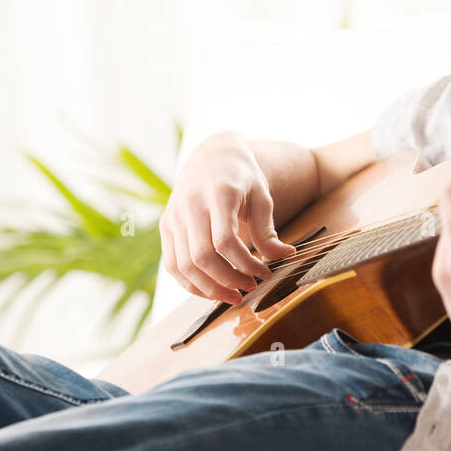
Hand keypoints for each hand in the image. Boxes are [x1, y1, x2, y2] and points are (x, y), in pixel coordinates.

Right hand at [159, 131, 296, 304]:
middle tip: (249, 288)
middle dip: (227, 280)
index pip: (225, 240)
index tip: (265, 273)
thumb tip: (284, 257)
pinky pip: (171, 264)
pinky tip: (211, 290)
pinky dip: (189, 284)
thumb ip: (267, 229)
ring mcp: (174, 216)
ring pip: (183, 265)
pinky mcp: (166, 226)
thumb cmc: (241, 176)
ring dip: (209, 288)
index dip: (246, 264)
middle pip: (202, 257)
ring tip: (232, 296)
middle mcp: (190, 205)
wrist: (212, 154)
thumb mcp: (261, 195)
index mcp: (218, 194)